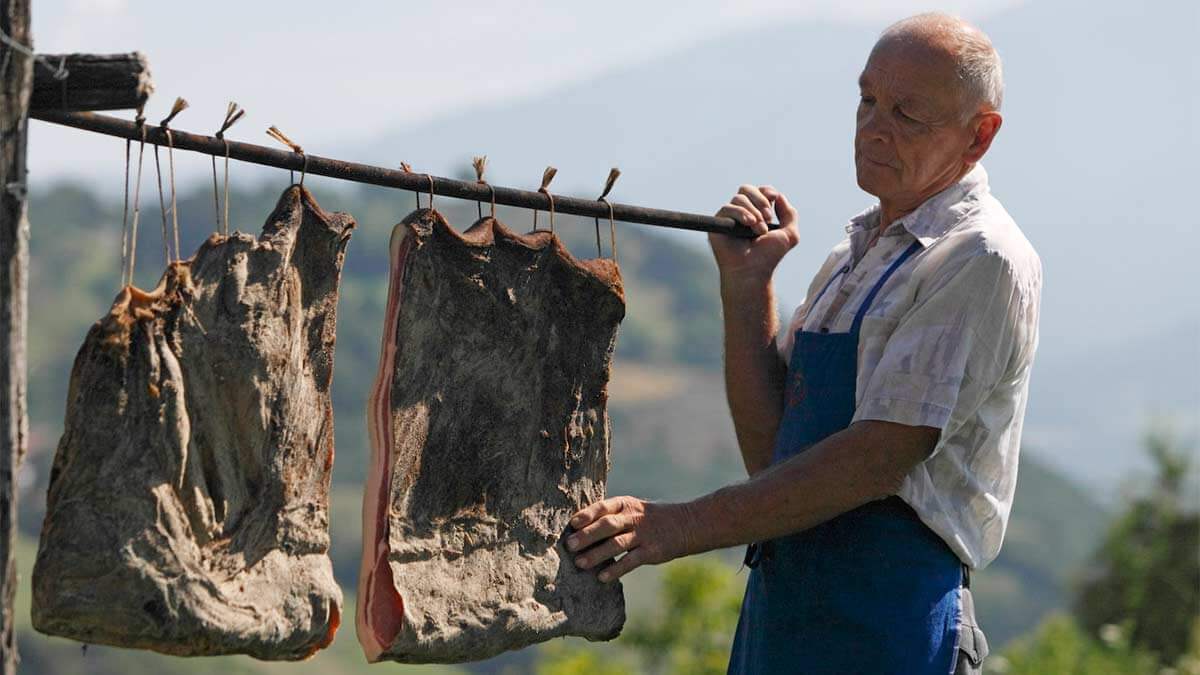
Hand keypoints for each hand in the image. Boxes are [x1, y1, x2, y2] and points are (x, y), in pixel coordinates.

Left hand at [565, 496, 696, 582]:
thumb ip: (609, 517)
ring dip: (597, 554)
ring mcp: (644, 535)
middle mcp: (634, 518)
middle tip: (570, 545)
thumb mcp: (632, 510)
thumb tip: (577, 530)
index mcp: (626, 504)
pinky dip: (616, 569)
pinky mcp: (652, 551)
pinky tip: (602, 577)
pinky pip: (631, 561)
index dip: (588, 514)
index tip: (572, 523)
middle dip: (587, 535)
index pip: (604, 506)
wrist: (685, 525)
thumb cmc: (648, 519)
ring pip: (617, 544)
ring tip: (580, 563)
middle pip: (608, 525)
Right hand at [709, 184, 799, 279]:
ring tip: (760, 230)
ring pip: (738, 198)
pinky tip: (748, 225)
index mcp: (757, 213)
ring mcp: (729, 219)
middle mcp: (742, 214)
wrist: (753, 271)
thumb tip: (778, 196)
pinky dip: (740, 213)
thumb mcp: (789, 234)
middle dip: (760, 200)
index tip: (774, 199)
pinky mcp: (718, 224)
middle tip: (767, 218)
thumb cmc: (769, 257)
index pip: (759, 191)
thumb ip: (789, 213)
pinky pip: (727, 208)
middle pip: (746, 189)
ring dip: (754, 212)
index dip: (766, 191)